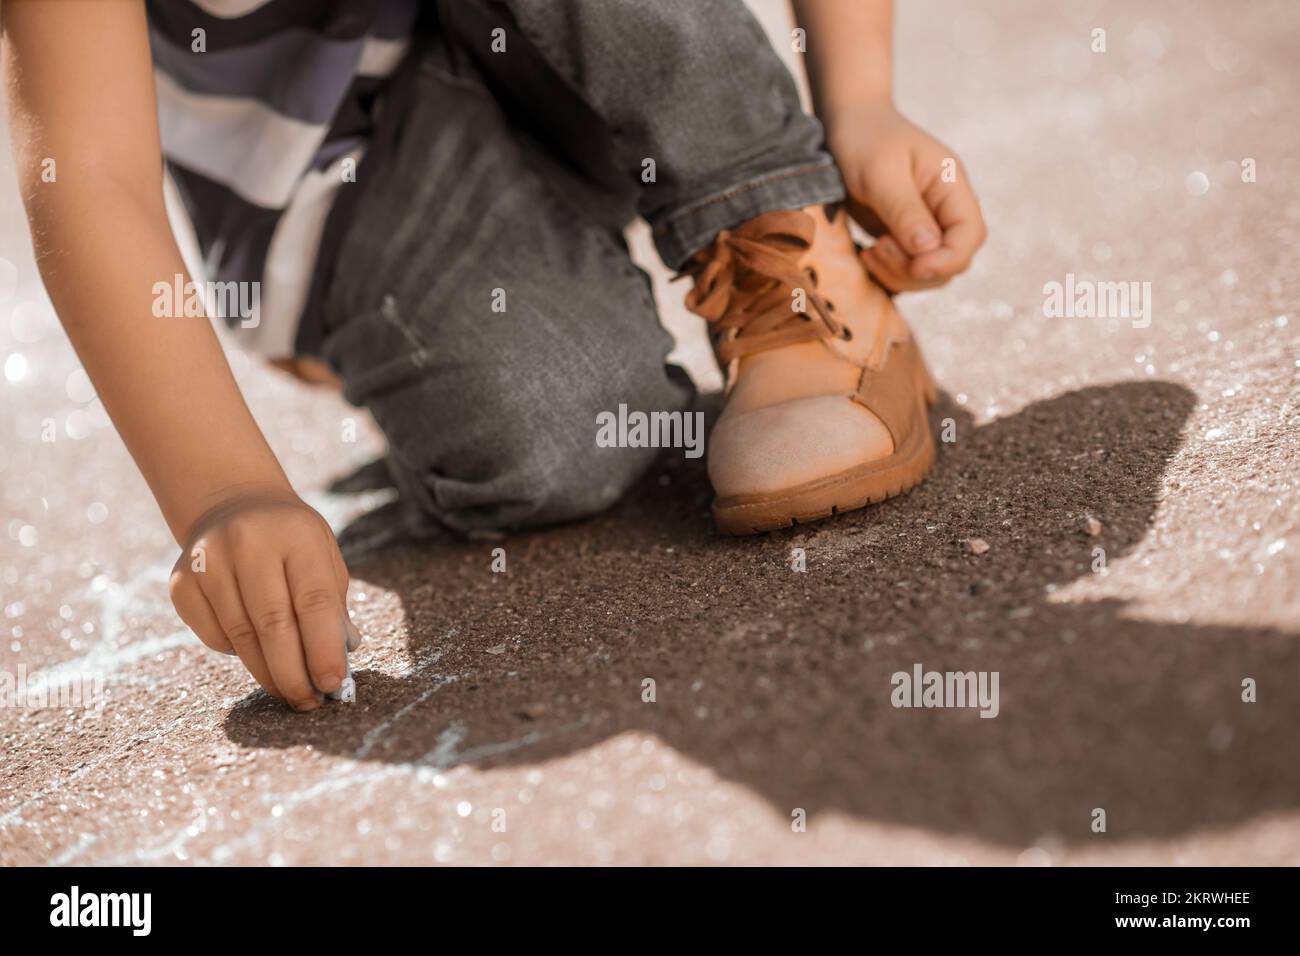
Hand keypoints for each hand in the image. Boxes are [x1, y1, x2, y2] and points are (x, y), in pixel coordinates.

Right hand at [169, 485, 358, 711]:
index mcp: (295, 534)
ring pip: (241, 637)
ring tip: (289, 689)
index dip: (324, 648)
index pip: (314, 600)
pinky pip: (214, 636)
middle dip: (294, 673)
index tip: (333, 684)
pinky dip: (238, 654)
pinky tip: (256, 651)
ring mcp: (207, 561)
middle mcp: (247, 542)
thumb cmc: (291, 541)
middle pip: (273, 624)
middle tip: (309, 701)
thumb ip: (333, 605)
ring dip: (268, 673)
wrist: (231, 503)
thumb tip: (343, 655)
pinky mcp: (181, 582)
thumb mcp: (323, 556)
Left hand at [828, 102, 986, 291]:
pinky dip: (888, 272)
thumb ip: (904, 210)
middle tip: (876, 249)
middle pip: (954, 260)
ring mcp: (927, 224)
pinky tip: (866, 254)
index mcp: (951, 186)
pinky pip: (908, 269)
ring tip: (868, 252)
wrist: (848, 125)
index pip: (970, 235)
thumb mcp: (881, 173)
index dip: (947, 259)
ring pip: (931, 272)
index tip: (913, 264)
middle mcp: (946, 209)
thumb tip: (928, 249)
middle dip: (917, 269)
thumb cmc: (865, 140)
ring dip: (899, 274)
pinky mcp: (904, 237)